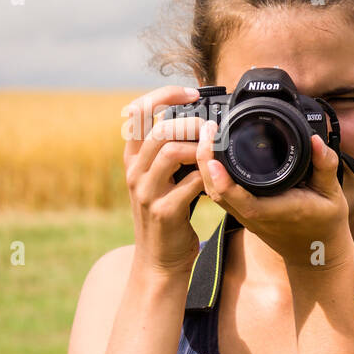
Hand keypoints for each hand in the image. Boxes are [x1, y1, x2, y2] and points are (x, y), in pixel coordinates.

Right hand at [121, 85, 208, 276]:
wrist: (159, 261)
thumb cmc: (169, 216)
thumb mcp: (163, 180)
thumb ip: (173, 155)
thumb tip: (200, 126)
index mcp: (133, 159)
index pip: (135, 113)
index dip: (162, 95)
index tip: (190, 92)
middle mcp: (134, 172)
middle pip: (156, 129)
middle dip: (189, 121)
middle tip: (213, 126)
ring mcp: (146, 192)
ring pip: (170, 151)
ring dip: (200, 146)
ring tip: (217, 148)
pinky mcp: (164, 211)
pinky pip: (190, 183)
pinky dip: (209, 175)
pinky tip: (220, 176)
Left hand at [195, 124, 352, 271]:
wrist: (316, 251)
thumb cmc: (325, 223)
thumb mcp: (333, 194)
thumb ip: (325, 165)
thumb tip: (316, 141)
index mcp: (278, 211)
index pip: (244, 201)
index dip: (226, 183)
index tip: (215, 160)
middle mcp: (256, 215)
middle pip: (218, 192)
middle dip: (207, 160)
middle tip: (209, 129)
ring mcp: (245, 216)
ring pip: (213, 192)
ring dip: (204, 165)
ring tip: (207, 134)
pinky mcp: (242, 212)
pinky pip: (218, 193)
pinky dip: (210, 173)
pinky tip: (211, 153)